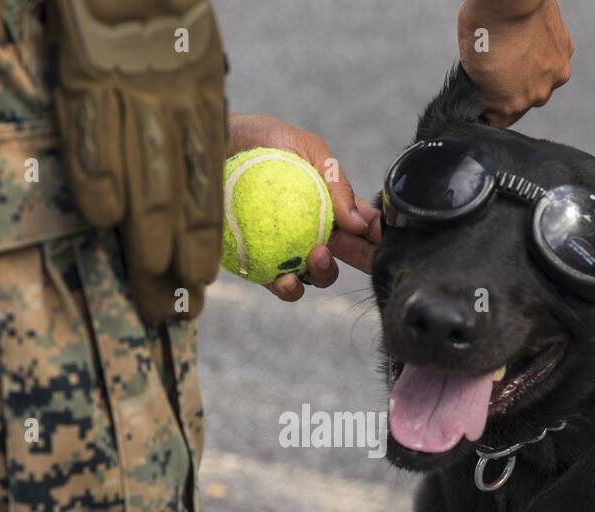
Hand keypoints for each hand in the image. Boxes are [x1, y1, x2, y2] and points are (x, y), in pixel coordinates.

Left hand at [227, 113, 381, 300]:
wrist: (212, 145)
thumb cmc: (261, 139)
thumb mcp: (305, 147)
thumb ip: (334, 180)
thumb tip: (357, 221)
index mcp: (330, 202)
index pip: (362, 222)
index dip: (378, 234)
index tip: (382, 236)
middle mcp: (313, 230)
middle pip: (348, 255)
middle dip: (365, 261)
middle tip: (363, 256)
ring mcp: (288, 250)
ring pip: (317, 276)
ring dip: (324, 273)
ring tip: (316, 257)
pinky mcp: (260, 265)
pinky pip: (280, 285)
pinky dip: (288, 288)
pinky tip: (285, 280)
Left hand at [458, 0, 572, 127]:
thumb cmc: (483, 28)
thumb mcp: (471, 68)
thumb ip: (485, 90)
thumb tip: (490, 95)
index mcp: (511, 106)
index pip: (498, 121)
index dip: (489, 108)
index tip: (484, 96)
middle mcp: (537, 96)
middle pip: (523, 102)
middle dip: (511, 90)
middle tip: (500, 67)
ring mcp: (555, 74)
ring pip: (542, 82)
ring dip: (531, 74)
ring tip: (517, 52)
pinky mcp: (566, 51)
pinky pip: (553, 61)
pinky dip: (544, 55)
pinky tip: (530, 41)